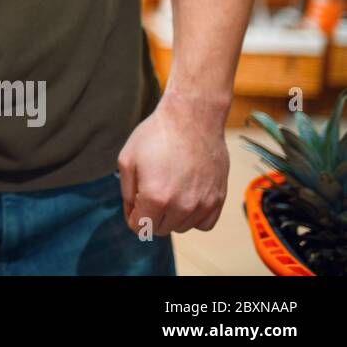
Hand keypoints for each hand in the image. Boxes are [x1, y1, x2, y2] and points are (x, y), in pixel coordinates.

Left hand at [116, 90, 228, 237]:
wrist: (192, 117)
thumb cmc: (156, 135)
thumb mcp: (127, 160)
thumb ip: (127, 193)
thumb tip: (133, 214)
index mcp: (156, 198)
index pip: (139, 227)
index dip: (132, 214)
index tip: (135, 198)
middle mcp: (182, 206)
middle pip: (160, 229)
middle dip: (150, 215)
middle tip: (150, 188)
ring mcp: (204, 204)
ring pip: (181, 227)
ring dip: (172, 215)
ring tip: (169, 187)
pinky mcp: (219, 198)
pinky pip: (204, 224)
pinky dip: (194, 216)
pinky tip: (187, 197)